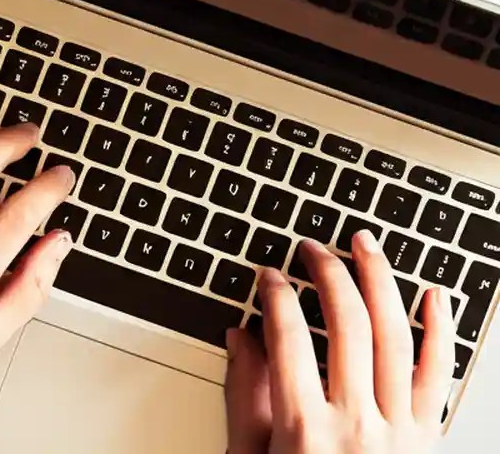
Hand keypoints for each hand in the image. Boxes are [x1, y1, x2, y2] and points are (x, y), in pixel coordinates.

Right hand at [225, 231, 455, 452]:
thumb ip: (245, 397)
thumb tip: (241, 340)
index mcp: (304, 431)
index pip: (289, 339)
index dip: (275, 296)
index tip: (268, 275)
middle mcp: (356, 427)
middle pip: (347, 326)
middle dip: (327, 274)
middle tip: (313, 249)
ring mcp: (399, 432)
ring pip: (396, 338)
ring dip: (381, 282)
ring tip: (365, 248)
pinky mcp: (427, 438)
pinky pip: (439, 374)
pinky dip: (441, 330)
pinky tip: (433, 296)